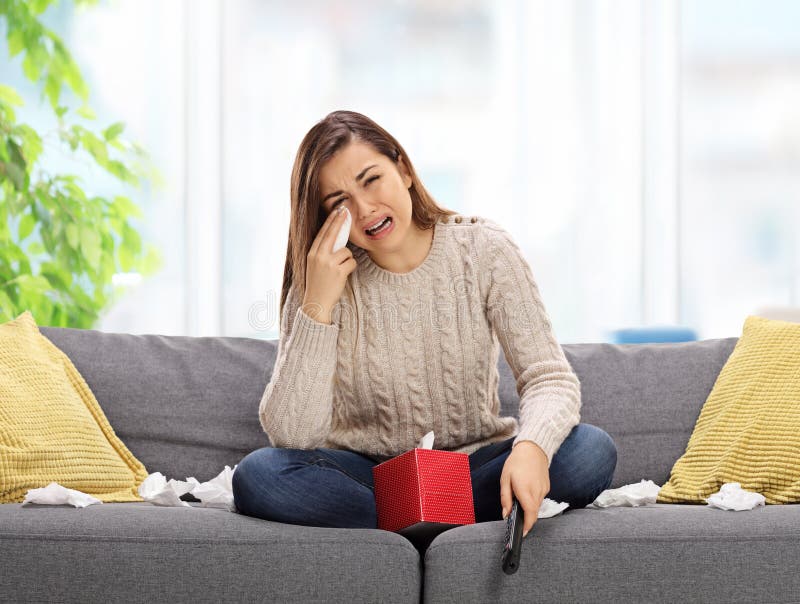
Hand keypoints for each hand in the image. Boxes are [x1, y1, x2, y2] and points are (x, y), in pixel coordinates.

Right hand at [303, 206, 356, 322]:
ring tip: (340, 271)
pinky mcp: (339, 271)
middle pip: (333, 233)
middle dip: (340, 220)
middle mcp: (319, 256)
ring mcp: (329, 263)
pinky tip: (344, 275)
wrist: (316, 302)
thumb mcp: (314, 265)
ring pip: (346, 251)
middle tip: (346, 210)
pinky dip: (351, 268)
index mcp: (312, 253)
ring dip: (347, 260)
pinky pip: (352, 262)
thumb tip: (336, 240)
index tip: (337, 211)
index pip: (323, 233)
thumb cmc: (317, 284)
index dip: (331, 221)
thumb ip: (322, 252)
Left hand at [500, 441, 549, 537]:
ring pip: (537, 506)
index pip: (529, 513)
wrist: (533, 449)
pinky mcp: (547, 487)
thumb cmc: (516, 462)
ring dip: (529, 508)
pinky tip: (526, 490)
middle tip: (517, 519)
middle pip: (533, 513)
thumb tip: (505, 514)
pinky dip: (533, 500)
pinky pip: (539, 499)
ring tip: (519, 499)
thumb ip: (505, 498)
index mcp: (525, 489)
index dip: (527, 526)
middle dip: (526, 518)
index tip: (522, 533)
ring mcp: (544, 490)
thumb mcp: (505, 479)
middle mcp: (537, 491)